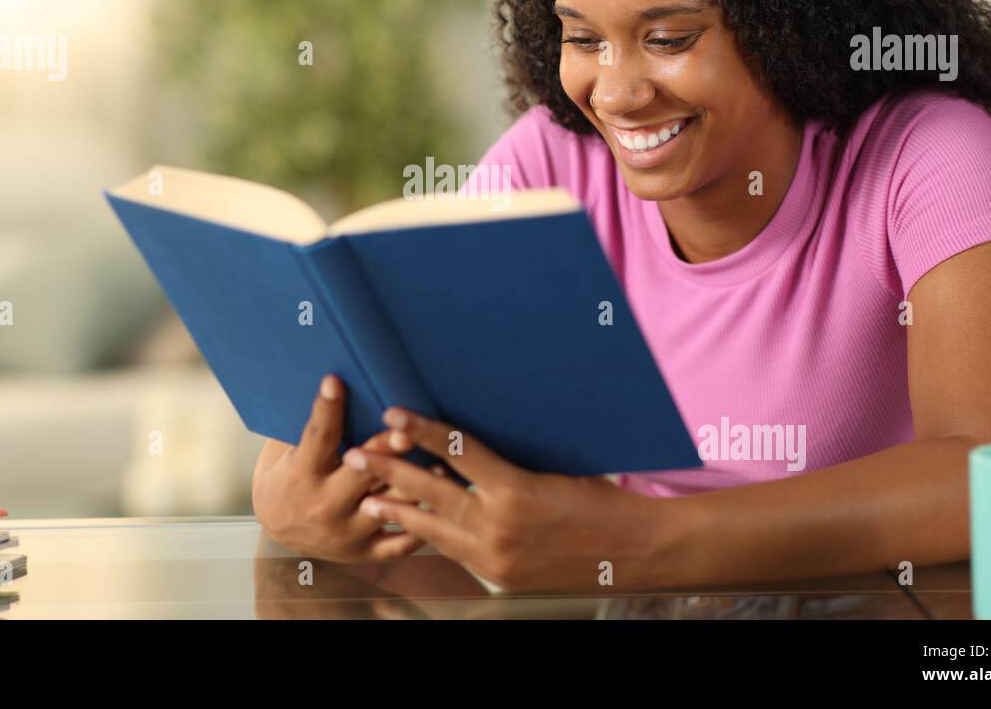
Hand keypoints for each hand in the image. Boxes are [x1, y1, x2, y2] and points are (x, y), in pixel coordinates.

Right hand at [252, 375, 442, 562]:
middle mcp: (324, 505)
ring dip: (415, 486)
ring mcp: (346, 532)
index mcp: (302, 474)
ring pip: (388, 507)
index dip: (326, 408)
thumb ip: (314, 425)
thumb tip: (335, 378)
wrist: (277, 527)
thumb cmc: (291, 473)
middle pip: (362, 473)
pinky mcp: (363, 552)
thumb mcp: (290, 449)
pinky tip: (441, 505)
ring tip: (441, 466)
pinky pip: (400, 542)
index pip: (318, 437)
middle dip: (386, 451)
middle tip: (408, 430)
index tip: (335, 381)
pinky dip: (422, 526)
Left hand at [341, 408, 660, 592]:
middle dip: (389, 471)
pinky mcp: (499, 578)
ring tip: (370, 499)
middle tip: (357, 454)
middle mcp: (498, 525)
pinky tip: (414, 528)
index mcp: (514, 489)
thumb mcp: (555, 467)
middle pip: (430, 492)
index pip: (456, 451)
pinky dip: (433, 536)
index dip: (421, 430)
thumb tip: (473, 440)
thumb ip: (510, 459)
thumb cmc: (602, 498)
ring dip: (399, 511)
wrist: (633, 551)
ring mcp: (495, 557)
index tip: (394, 412)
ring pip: (434, 529)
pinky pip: (455, 552)